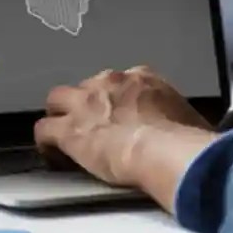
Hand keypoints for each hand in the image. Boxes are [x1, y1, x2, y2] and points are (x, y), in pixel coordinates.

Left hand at [34, 66, 213, 188]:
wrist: (164, 149)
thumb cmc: (184, 138)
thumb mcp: (188, 118)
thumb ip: (178, 118)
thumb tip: (189, 131)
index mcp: (142, 78)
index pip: (120, 81)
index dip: (116, 99)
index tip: (121, 115)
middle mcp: (110, 82)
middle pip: (87, 86)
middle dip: (86, 103)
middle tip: (92, 125)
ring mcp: (85, 103)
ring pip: (57, 99)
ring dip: (60, 115)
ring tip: (65, 136)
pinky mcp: (68, 130)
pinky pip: (44, 129)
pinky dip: (46, 142)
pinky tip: (53, 155)